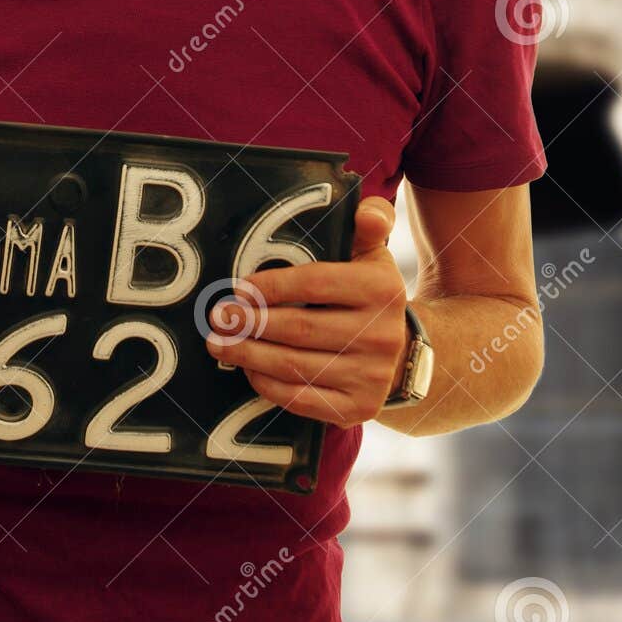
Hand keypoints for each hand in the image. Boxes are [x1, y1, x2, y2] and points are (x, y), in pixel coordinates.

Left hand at [205, 196, 409, 426]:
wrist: (403, 355)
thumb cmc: (368, 297)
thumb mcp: (372, 256)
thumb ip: (368, 224)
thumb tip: (366, 212)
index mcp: (382, 289)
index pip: (315, 283)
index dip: (272, 286)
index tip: (240, 288)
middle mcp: (381, 335)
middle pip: (300, 328)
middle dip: (250, 322)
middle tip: (218, 317)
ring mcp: (371, 377)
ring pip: (295, 365)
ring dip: (249, 354)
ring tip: (220, 343)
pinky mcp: (359, 410)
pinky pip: (302, 399)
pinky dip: (268, 385)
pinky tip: (249, 370)